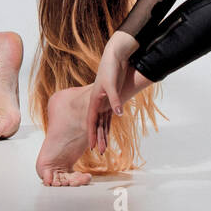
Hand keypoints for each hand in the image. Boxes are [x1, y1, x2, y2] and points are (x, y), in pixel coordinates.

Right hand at [86, 31, 139, 153]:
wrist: (114, 56)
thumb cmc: (111, 69)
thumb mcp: (112, 84)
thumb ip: (115, 99)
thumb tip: (118, 113)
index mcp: (94, 100)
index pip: (91, 121)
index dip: (92, 134)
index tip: (92, 147)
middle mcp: (97, 103)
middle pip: (96, 125)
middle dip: (98, 139)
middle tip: (100, 153)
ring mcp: (104, 102)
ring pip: (102, 122)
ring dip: (103, 134)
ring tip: (104, 148)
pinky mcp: (110, 100)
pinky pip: (107, 117)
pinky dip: (107, 126)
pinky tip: (107, 133)